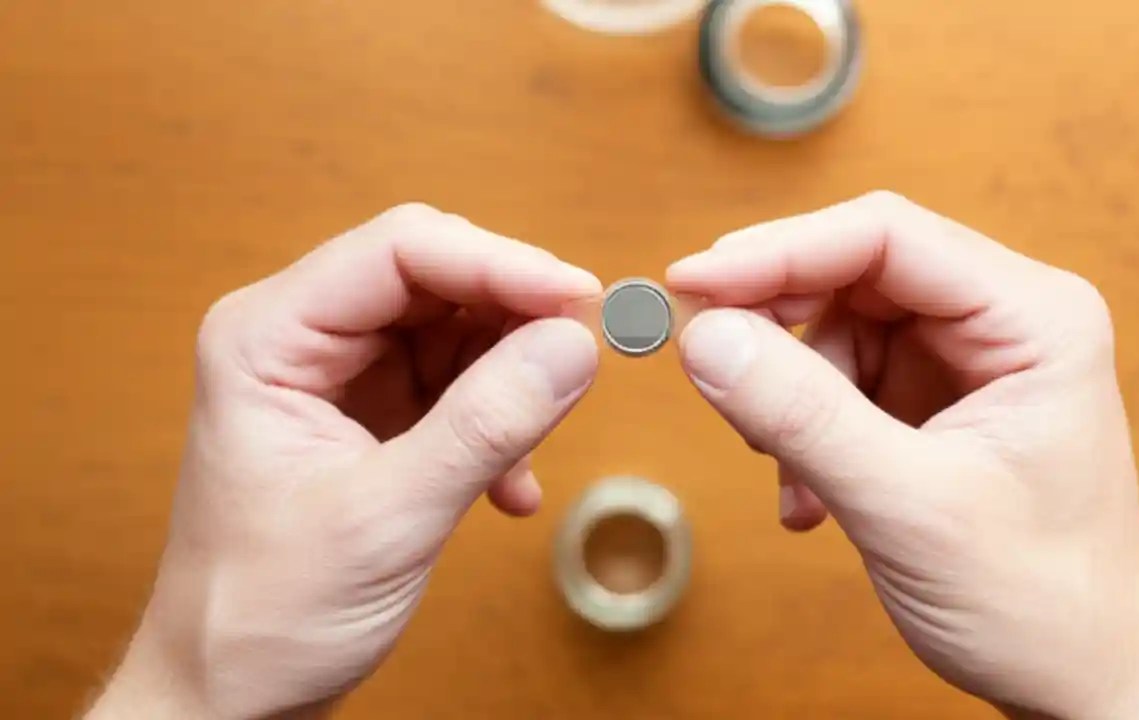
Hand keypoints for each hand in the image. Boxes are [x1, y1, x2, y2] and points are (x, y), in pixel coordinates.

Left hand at [86, 204, 601, 718]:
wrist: (234, 694)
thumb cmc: (263, 614)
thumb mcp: (385, 519)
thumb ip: (484, 426)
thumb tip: (573, 345)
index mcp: (267, 337)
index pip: (399, 251)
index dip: (499, 263)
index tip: (580, 297)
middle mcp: (302, 340)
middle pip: (434, 277)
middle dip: (514, 312)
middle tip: (582, 353)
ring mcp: (341, 378)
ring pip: (457, 328)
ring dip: (512, 376)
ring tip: (533, 441)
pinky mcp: (376, 417)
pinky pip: (461, 386)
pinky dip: (500, 426)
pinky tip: (510, 488)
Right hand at [667, 192, 1138, 719]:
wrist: (1078, 681)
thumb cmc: (1040, 599)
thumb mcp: (908, 505)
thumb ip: (801, 415)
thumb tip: (705, 336)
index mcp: (1035, 318)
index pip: (886, 237)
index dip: (778, 250)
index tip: (692, 281)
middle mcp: (1003, 321)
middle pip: (854, 272)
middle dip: (776, 323)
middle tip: (706, 360)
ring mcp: (965, 362)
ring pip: (835, 330)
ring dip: (788, 397)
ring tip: (790, 475)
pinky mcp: (932, 402)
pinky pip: (838, 382)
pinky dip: (804, 433)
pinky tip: (810, 499)